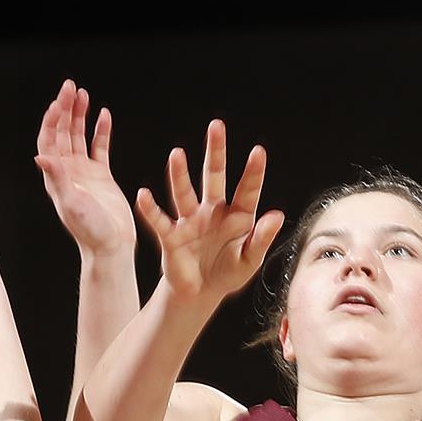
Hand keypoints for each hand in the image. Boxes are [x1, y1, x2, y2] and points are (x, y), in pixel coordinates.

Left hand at [34, 78, 133, 258]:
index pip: (48, 142)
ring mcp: (84, 172)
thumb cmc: (90, 230)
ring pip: (79, 137)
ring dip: (80, 116)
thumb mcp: (71, 203)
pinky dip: (101, 131)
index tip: (58, 103)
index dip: (51, 121)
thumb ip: (58, 179)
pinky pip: (100, 147)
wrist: (111, 246)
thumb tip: (41, 157)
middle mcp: (67, 171)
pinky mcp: (102, 176)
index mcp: (56, 177)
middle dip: (65, 109)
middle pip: (62, 133)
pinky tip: (104, 115)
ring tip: (84, 95)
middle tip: (70, 87)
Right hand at [136, 119, 284, 305]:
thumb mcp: (250, 260)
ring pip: (184, 192)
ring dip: (180, 174)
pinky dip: (151, 209)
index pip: (247, 190)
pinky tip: (143, 195)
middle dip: (215, 152)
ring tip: (177, 154)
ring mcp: (191, 221)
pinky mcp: (172, 236)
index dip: (253, 172)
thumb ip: (262, 238)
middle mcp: (213, 211)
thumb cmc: (227, 273)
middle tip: (216, 126)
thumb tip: (277, 214)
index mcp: (237, 216)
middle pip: (214, 176)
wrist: (200, 294)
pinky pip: (160, 220)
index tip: (258, 151)